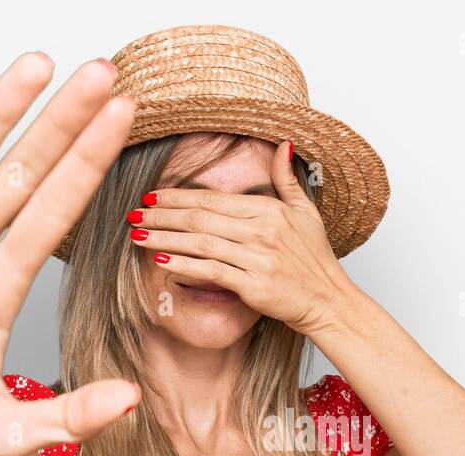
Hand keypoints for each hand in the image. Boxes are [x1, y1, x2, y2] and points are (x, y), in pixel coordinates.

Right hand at [0, 53, 139, 455]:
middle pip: (24, 175)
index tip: (126, 120)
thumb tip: (133, 401)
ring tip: (39, 64)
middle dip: (62, 124)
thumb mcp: (3, 433)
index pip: (57, 214)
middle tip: (103, 73)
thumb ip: (67, 417)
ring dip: (0, 111)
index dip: (89, 166)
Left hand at [125, 140, 358, 334]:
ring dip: (164, 236)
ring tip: (136, 235)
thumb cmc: (316, 260)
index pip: (213, 198)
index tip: (152, 196)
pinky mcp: (253, 285)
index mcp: (270, 210)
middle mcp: (262, 230)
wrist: (330, 301)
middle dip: (162, 214)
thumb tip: (283, 145)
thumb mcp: (307, 213)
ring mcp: (257, 258)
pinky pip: (210, 271)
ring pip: (199, 242)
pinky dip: (183, 263)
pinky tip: (160, 258)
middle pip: (200, 217)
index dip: (178, 196)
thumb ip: (287, 180)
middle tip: (134, 213)